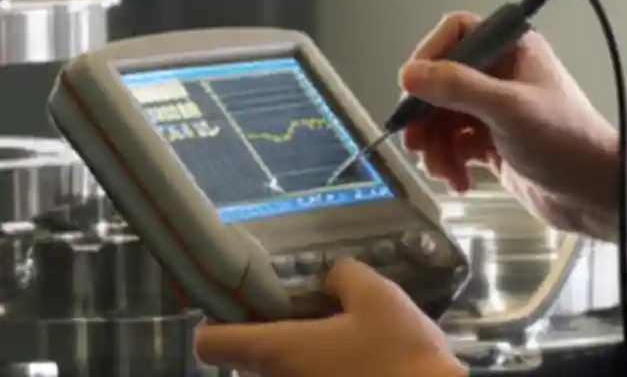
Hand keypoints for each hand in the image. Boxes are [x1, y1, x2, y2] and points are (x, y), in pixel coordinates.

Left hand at [192, 259, 465, 376]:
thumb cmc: (398, 350)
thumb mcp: (376, 295)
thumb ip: (342, 276)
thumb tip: (329, 279)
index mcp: (279, 349)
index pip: (210, 343)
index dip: (216, 318)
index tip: (241, 299)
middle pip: (246, 355)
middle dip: (267, 326)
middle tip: (304, 303)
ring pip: (278, 369)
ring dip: (297, 346)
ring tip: (337, 324)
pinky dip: (319, 363)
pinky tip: (354, 350)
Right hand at [400, 12, 626, 258]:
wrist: (595, 193)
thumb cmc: (563, 141)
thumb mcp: (508, 109)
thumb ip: (458, 88)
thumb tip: (408, 74)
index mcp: (513, 50)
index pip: (458, 33)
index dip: (430, 54)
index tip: (411, 86)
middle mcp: (502, 74)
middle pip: (443, 80)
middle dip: (426, 114)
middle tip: (416, 143)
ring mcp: (496, 110)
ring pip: (444, 116)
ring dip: (435, 144)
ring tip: (442, 170)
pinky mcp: (493, 143)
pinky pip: (455, 145)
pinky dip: (449, 161)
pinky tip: (458, 180)